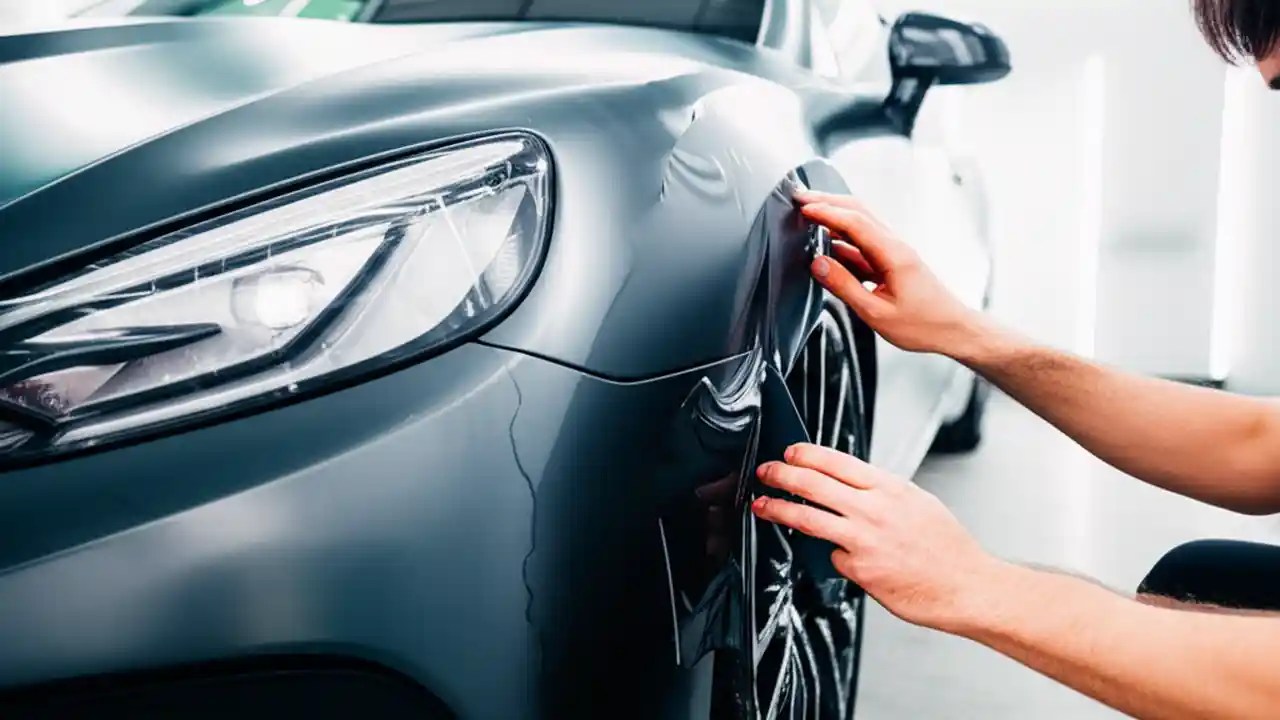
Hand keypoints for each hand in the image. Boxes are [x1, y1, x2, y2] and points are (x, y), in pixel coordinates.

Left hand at [752, 443, 1003, 631]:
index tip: (788, 453)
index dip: (805, 454)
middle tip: (765, 472)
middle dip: (781, 474)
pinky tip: (841, 557)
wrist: (967, 586)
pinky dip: (832, 554)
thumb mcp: (917, 502)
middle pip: (813, 483)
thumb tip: (849, 485)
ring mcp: (863, 540)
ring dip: (778, 508)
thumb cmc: (947, 546)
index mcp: (889, 487)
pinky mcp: (859, 569)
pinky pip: (831, 555)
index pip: (835, 461)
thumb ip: (881, 492)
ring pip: (808, 517)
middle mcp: (873, 509)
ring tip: (762, 504)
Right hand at [795, 191, 989, 356]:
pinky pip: (864, 241)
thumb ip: (845, 287)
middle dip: (828, 201)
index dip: (826, 212)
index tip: (803, 208)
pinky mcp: (892, 261)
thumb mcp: (876, 313)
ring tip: (809, 215)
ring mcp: (894, 252)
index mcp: (893, 255)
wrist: (952, 329)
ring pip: (861, 223)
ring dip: (835, 215)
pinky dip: (843, 235)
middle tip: (801, 198)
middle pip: (858, 211)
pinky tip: (829, 242)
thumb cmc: (923, 324)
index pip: (854, 222)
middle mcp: (895, 246)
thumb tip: (819, 265)